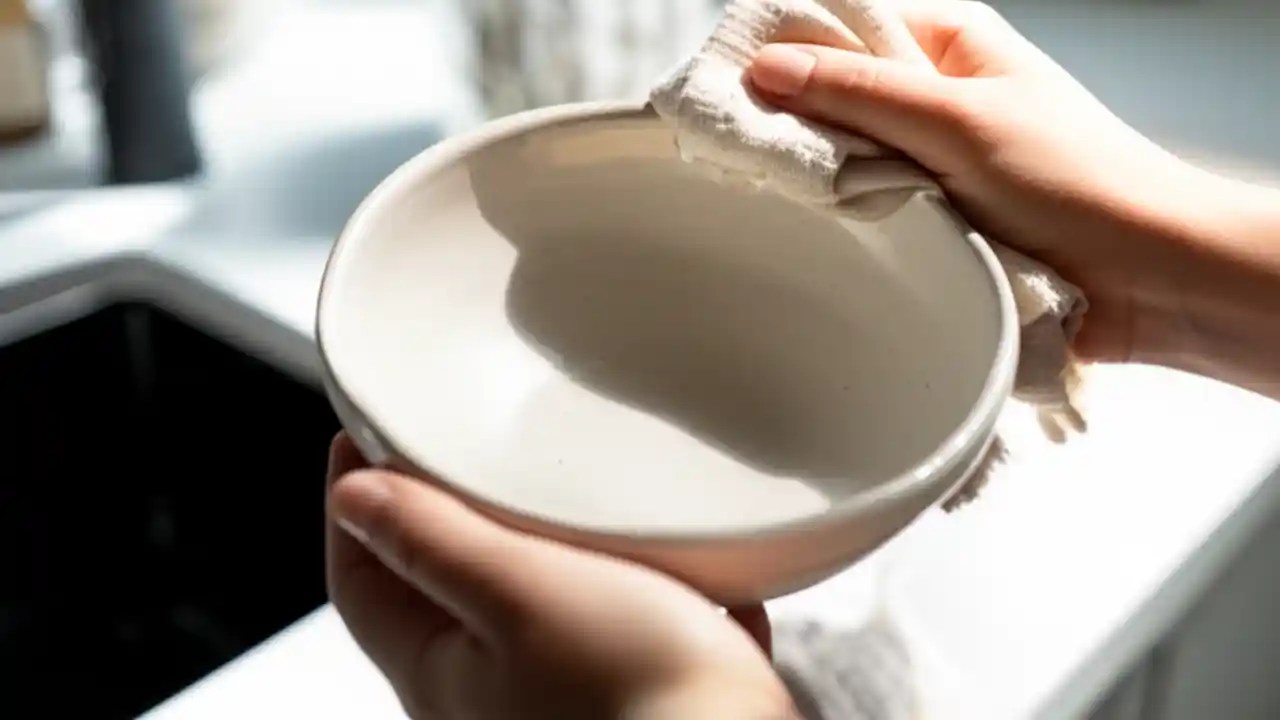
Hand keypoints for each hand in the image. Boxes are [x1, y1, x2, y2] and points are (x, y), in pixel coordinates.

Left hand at [325, 433, 797, 719]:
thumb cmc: (628, 688)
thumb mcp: (516, 589)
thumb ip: (431, 539)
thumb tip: (354, 497)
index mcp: (440, 673)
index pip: (359, 578)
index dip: (354, 500)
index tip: (365, 434)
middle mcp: (491, 694)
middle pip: (443, 585)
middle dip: (452, 513)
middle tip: (463, 447)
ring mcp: (563, 693)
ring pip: (540, 597)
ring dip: (555, 542)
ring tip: (578, 487)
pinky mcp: (636, 688)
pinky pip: (627, 619)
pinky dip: (646, 582)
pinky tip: (679, 560)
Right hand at [746, 0, 1230, 365]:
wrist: (1148, 277)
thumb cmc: (1078, 181)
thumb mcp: (959, 121)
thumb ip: (861, 93)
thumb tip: (768, 67)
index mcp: (952, 43)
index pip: (847, 24)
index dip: (790, 48)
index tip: (735, 83)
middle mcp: (940, 94)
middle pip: (839, 92)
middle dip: (800, 120)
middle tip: (755, 150)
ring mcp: (936, 158)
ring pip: (851, 155)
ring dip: (828, 178)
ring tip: (796, 197)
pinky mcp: (937, 217)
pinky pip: (873, 208)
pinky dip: (852, 219)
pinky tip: (829, 232)